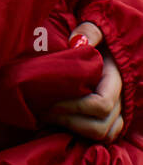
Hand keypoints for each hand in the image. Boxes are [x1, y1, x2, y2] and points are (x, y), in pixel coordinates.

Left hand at [46, 22, 123, 141]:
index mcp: (115, 79)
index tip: (50, 101)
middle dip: (69, 121)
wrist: (105, 46)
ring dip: (73, 130)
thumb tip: (77, 41)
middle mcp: (120, 99)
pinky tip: (60, 122)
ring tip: (48, 117)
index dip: (74, 106)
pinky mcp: (111, 119)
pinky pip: (103, 137)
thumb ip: (88, 31)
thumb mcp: (94, 28)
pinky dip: (82, 134)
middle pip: (100, 126)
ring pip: (102, 135)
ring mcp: (118, 112)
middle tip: (43, 111)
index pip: (101, 104)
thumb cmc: (95, 37)